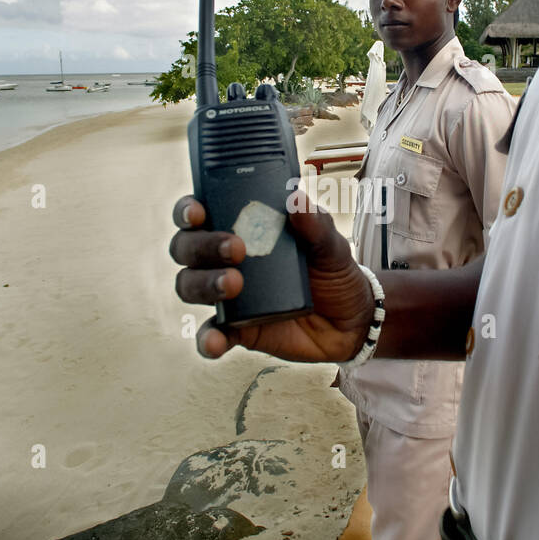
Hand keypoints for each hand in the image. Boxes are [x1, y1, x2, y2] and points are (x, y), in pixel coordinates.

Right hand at [169, 191, 374, 361]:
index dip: (189, 210)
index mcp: (242, 227)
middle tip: (235, 248)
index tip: (198, 212)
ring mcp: (227, 296)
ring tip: (233, 284)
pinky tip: (216, 340)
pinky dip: (208, 338)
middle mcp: (224, 259)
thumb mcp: (331, 244)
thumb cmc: (333, 273)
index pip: (200, 212)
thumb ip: (315, 223)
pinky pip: (211, 334)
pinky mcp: (237, 330)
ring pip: (190, 286)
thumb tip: (296, 199)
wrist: (351, 321)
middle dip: (202, 245)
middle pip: (187, 247)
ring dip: (203, 283)